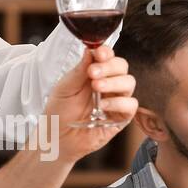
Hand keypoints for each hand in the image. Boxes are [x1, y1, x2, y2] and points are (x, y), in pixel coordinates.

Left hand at [43, 43, 136, 163]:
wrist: (57, 137)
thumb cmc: (59, 112)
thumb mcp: (65, 88)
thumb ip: (79, 70)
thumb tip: (90, 50)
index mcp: (95, 73)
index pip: (108, 57)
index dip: (106, 52)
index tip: (98, 53)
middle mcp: (108, 84)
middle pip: (121, 66)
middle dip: (109, 66)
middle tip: (93, 72)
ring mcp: (116, 100)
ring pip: (129, 83)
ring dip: (114, 82)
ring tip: (97, 87)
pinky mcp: (121, 118)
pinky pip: (130, 105)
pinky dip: (118, 102)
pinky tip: (102, 106)